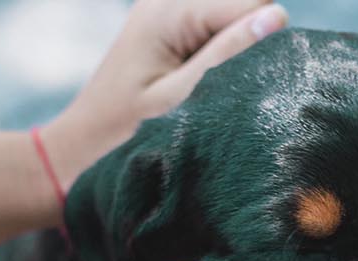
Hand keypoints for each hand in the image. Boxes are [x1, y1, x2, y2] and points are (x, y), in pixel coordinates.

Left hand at [41, 0, 288, 185]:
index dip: (261, 43)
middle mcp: (166, 0)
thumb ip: (227, 56)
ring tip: (209, 90)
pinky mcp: (169, 30)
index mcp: (169, 11)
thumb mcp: (181, 99)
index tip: (249, 84)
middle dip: (248, 45)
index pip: (250, 3)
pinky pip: (214, 31)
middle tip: (226, 91)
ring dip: (234, 52)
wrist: (80, 149)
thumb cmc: (125, 133)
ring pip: (232, 19)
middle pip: (244, 5)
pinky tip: (202, 85)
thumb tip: (277, 17)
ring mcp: (167, 13)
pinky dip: (219, 56)